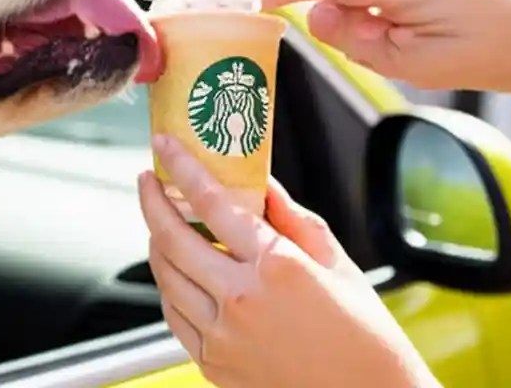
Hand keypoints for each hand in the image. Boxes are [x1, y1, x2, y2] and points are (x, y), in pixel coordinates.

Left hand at [138, 134, 439, 387]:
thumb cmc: (363, 332)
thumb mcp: (335, 261)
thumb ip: (290, 216)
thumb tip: (259, 180)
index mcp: (277, 265)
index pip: (212, 203)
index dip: (181, 167)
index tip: (164, 146)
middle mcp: (242, 299)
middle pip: (172, 238)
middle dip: (152, 202)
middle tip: (147, 180)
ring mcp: (223, 335)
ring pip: (166, 276)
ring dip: (156, 243)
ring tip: (161, 223)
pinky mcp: (212, 363)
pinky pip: (173, 315)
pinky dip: (169, 286)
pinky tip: (177, 271)